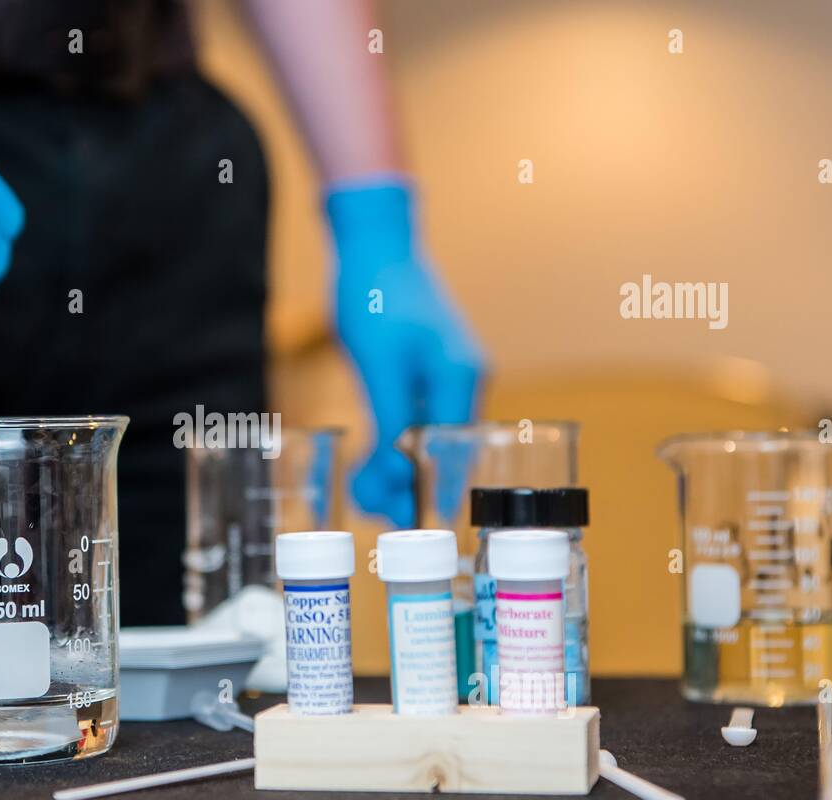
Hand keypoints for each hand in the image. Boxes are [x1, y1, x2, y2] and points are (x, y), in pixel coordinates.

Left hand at [328, 178, 485, 526]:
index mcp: (462, 380)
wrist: (372, 240)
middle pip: (444, 453)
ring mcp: (448, 373)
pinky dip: (395, 442)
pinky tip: (372, 463)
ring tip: (366, 496)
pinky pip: (416, 418)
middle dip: (411, 488)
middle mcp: (464, 379)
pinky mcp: (426, 368)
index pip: (453, 458)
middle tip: (376, 516)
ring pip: (428, 438)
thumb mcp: (378, 366)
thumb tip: (401, 479)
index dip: (428, 495)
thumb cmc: (375, 295)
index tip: (404, 527)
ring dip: (400, 469)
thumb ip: (393, 423)